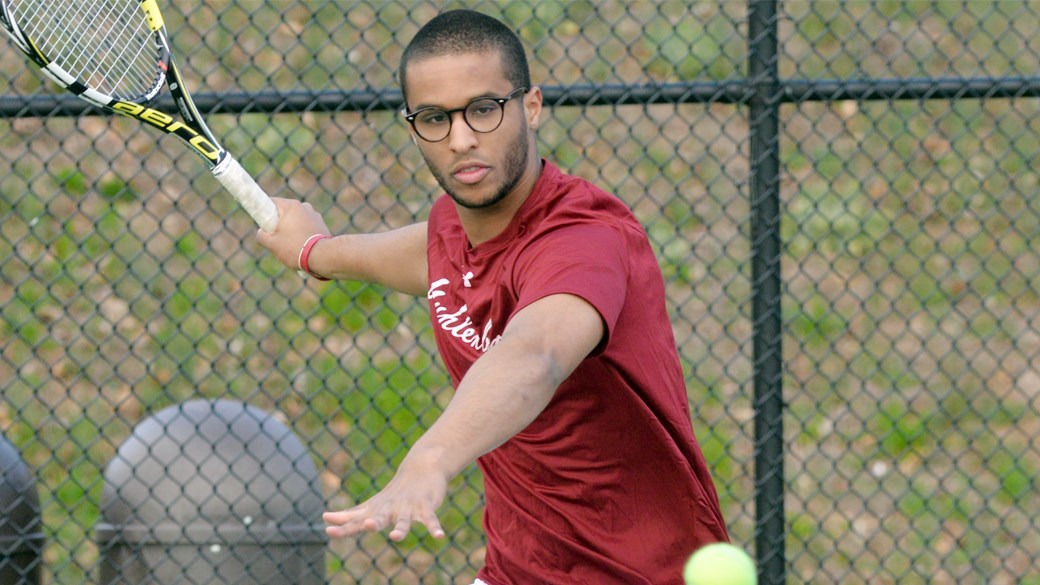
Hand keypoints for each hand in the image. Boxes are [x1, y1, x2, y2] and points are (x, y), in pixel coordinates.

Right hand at [255, 198, 329, 269]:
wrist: (322, 257)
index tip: (261, 223)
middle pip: (284, 212)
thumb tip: (261, 233)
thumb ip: (261, 235)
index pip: (271, 202)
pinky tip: (301, 246)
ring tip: (290, 245)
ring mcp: (315, 215)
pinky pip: (307, 226)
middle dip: (278, 223)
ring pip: (296, 220)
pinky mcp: (322, 225)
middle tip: (275, 237)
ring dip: (291, 229)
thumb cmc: (295, 247)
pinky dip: (302, 233)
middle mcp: (304, 206)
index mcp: (291, 206)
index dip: (263, 211)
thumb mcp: (271, 243)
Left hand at [323, 458, 447, 541]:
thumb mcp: (372, 505)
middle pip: (379, 517)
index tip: (328, 529)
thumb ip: (350, 515)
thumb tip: (325, 519)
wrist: (422, 467)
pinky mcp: (426, 506)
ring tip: (396, 537)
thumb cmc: (393, 494)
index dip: (343, 526)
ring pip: (404, 520)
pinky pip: (431, 519)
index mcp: (376, 511)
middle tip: (367, 525)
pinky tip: (439, 536)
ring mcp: (408, 507)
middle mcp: (390, 509)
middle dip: (372, 522)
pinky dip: (434, 527)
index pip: (357, 521)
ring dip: (401, 528)